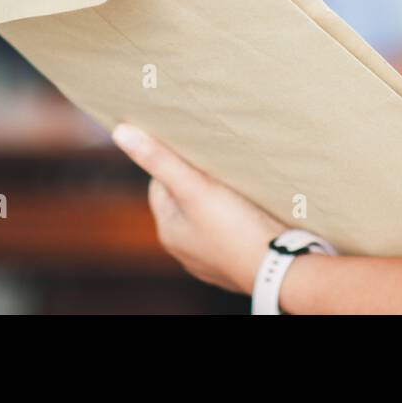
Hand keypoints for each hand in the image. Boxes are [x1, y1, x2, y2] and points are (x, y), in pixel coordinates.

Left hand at [112, 123, 286, 294]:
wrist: (280, 270)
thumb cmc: (235, 228)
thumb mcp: (195, 188)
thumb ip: (160, 160)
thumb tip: (120, 132)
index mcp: (168, 231)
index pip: (160, 184)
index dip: (176, 162)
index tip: (194, 147)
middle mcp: (184, 249)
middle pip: (185, 201)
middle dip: (199, 181)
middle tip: (220, 162)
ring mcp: (211, 259)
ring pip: (208, 217)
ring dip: (220, 200)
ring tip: (238, 183)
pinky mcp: (237, 262)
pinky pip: (231, 233)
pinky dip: (238, 220)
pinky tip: (253, 210)